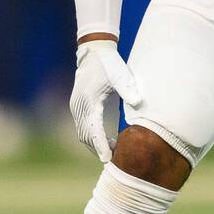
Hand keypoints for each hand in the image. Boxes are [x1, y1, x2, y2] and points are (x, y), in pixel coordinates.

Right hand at [70, 40, 142, 162]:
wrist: (93, 53)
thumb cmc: (110, 65)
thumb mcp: (120, 75)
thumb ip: (128, 89)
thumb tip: (138, 102)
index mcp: (90, 101)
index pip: (94, 129)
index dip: (100, 146)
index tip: (107, 159)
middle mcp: (80, 106)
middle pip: (87, 136)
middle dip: (99, 149)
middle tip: (115, 160)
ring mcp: (76, 107)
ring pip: (83, 134)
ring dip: (95, 144)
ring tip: (114, 152)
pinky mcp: (78, 107)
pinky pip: (83, 127)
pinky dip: (93, 137)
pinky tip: (108, 141)